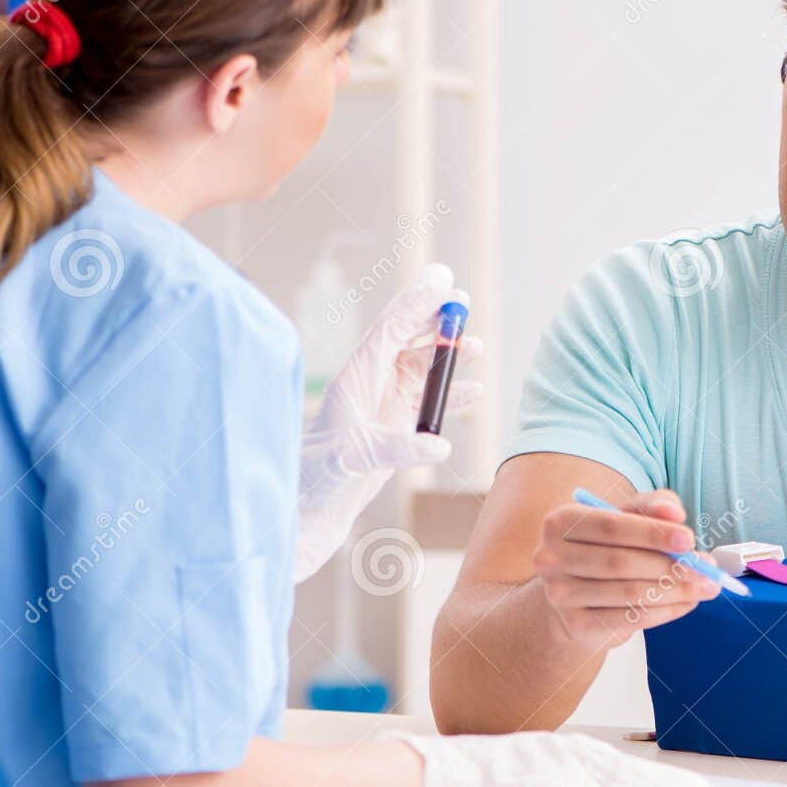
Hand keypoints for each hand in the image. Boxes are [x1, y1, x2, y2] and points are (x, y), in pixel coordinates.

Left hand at [296, 262, 483, 581]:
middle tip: (462, 301)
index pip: (390, 330)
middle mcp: (371, 384)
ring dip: (448, 356)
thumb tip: (439, 445)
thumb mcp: (354, 458)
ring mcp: (385, 404)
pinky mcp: (396, 427)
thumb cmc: (318, 477)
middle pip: (408, 340)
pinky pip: (429, 403)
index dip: (416, 303)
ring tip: (476, 346)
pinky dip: (451, 395)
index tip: (442, 279)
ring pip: (422, 368)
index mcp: (355, 377)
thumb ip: (396, 448)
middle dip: (435, 320)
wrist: (311, 508)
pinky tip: (473, 391)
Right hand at [397, 730, 713, 786]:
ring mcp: (566, 765)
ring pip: (629, 778)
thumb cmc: (467, 781)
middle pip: (627, 770)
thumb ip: (544, 783)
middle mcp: (566, 753)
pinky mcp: (564, 779)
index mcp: (556, 751)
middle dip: (666, 783)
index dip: (645, 777)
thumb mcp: (513, 776)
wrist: (439, 775)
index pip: (610, 765)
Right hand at [531, 488, 721, 654]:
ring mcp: (560, 595)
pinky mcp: (576, 625)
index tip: (688, 539)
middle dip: (670, 566)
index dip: (652, 533)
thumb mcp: (625, 518)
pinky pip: (630, 619)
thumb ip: (650, 506)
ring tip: (704, 586)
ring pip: (629, 594)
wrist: (574, 593)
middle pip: (620, 563)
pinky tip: (685, 603)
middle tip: (706, 569)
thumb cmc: (605, 547)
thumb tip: (674, 512)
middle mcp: (552, 558)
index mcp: (561, 522)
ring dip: (675, 591)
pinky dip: (666, 611)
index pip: (610, 526)